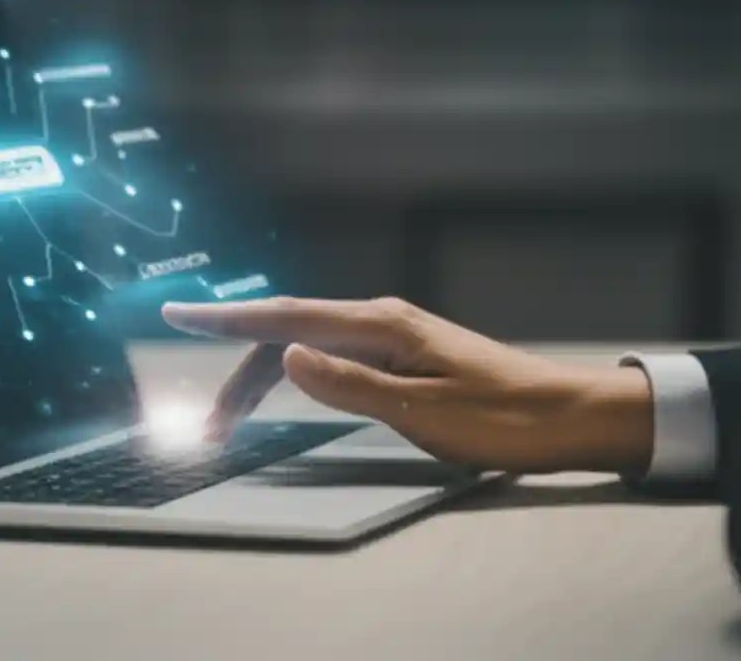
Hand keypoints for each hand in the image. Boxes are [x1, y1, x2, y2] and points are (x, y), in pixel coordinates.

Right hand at [162, 297, 652, 474]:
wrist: (564, 414)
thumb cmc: (501, 418)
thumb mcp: (422, 410)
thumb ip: (350, 384)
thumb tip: (285, 356)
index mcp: (381, 326)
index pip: (287, 317)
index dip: (227, 319)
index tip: (176, 315)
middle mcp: (380, 319)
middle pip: (288, 334)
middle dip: (239, 373)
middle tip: (209, 426)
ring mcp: (391, 334)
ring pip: (307, 345)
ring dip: (264, 378)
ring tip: (233, 420)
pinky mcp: (401, 353)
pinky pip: (331, 354)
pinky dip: (295, 372)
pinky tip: (284, 388)